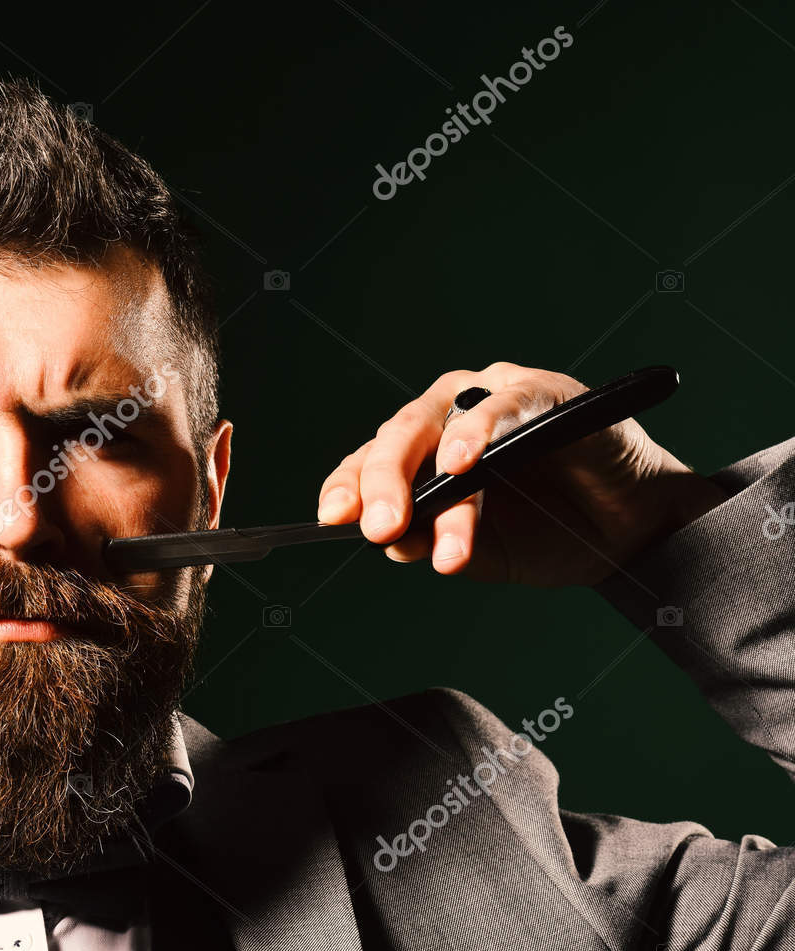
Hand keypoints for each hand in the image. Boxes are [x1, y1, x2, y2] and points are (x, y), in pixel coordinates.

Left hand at [315, 362, 726, 585]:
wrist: (630, 533)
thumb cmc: (547, 532)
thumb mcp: (475, 550)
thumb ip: (428, 539)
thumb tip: (385, 539)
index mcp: (423, 451)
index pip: (370, 462)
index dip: (346, 486)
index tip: (330, 521)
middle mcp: (448, 415)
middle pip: (395, 441)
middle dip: (377, 488)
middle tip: (375, 531)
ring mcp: (492, 396)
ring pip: (438, 425)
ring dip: (422, 478)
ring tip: (406, 518)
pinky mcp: (542, 391)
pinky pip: (502, 405)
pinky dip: (477, 431)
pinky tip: (461, 463)